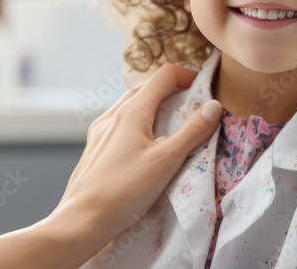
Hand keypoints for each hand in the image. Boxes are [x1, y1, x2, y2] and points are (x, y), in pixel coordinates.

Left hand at [53, 64, 221, 250]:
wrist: (81, 221)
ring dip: (154, 108)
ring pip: (131, 107)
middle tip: (192, 109)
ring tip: (171, 128)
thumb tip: (214, 106)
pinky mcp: (94, 148)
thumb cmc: (124, 191)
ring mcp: (100, 131)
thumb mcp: (166, 161)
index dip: (187, 76)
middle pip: (147, 89)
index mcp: (132, 111)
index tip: (205, 88)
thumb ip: (192, 131)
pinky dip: (138, 124)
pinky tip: (143, 147)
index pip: (164, 76)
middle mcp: (113, 115)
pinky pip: (119, 124)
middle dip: (172, 92)